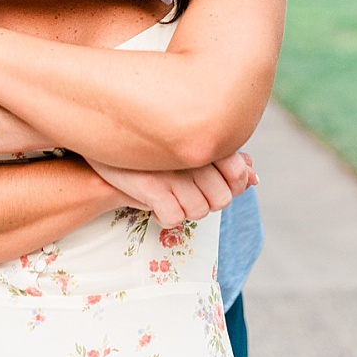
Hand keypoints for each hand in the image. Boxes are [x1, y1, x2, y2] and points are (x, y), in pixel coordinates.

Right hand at [87, 152, 256, 227]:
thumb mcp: (185, 148)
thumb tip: (255, 179)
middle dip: (205, 202)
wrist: (101, 143)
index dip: (229, 185)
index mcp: (202, 137)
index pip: (239, 173)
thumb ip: (225, 161)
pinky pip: (174, 218)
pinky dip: (165, 218)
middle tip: (182, 190)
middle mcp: (191, 153)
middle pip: (221, 199)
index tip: (204, 181)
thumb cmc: (148, 147)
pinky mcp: (152, 187)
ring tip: (167, 195)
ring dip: (184, 210)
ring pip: (199, 211)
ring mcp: (172, 171)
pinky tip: (154, 205)